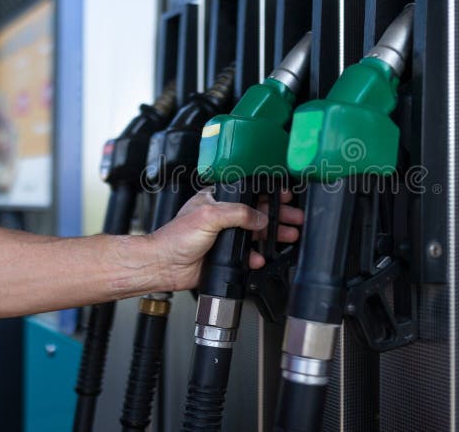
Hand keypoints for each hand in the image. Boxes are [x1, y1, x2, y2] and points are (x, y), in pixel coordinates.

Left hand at [150, 187, 303, 290]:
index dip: (268, 193)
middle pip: (257, 213)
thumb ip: (238, 213)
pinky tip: (261, 258)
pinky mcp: (224, 256)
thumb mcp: (209, 215)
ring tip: (289, 236)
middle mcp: (222, 217)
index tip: (285, 196)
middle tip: (294, 219)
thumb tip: (260, 217)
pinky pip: (247, 255)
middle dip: (278, 216)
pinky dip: (256, 257)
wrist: (164, 266)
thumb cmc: (175, 237)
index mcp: (216, 200)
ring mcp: (224, 237)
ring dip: (273, 236)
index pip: (248, 192)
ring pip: (255, 234)